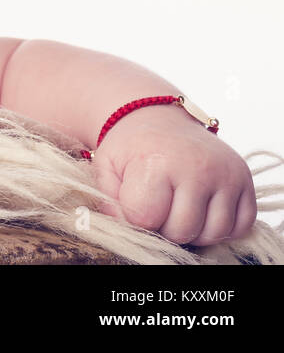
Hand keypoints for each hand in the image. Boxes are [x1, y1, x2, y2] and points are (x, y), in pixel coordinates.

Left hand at [88, 104, 256, 246]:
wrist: (159, 118)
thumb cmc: (133, 147)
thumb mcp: (107, 166)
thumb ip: (108, 201)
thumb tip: (125, 230)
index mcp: (157, 162)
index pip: (146, 218)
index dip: (137, 218)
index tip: (135, 201)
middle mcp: (197, 168)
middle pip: (182, 231)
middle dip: (165, 228)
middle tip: (158, 207)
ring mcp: (226, 174)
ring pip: (213, 233)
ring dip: (194, 231)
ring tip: (179, 209)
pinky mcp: (245, 181)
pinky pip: (241, 225)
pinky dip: (221, 227)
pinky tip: (203, 210)